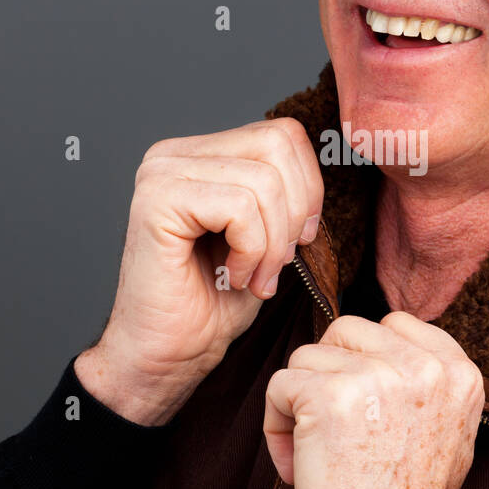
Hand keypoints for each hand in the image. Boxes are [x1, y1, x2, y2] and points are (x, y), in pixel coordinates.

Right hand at [75, 117, 322, 424]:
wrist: (166, 355)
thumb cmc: (213, 304)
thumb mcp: (267, 235)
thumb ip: (286, 192)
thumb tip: (331, 163)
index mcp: (200, 154)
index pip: (282, 134)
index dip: (308, 188)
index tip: (298, 239)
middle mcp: (173, 154)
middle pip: (276, 145)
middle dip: (295, 212)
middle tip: (277, 263)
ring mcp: (161, 173)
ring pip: (263, 181)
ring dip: (273, 242)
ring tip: (254, 277)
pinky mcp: (157, 201)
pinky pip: (239, 208)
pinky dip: (251, 250)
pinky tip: (233, 277)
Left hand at [263, 311, 484, 488]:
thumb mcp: (448, 435)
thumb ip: (427, 383)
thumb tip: (390, 339)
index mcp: (459, 373)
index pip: (395, 323)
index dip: (364, 364)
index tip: (364, 415)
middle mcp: (425, 368)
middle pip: (346, 332)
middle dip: (328, 378)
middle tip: (334, 436)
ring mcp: (378, 377)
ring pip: (309, 356)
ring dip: (300, 404)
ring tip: (318, 456)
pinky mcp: (330, 396)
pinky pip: (280, 385)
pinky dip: (275, 427)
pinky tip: (297, 467)